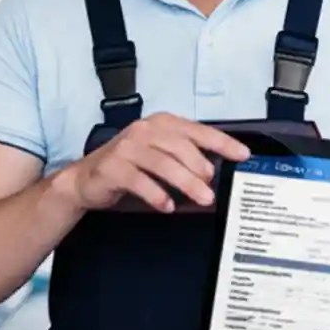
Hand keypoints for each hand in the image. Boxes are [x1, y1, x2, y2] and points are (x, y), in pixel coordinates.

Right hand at [61, 112, 250, 212]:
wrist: (87, 179)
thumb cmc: (130, 166)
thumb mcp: (159, 156)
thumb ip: (184, 158)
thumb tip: (216, 172)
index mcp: (162, 124)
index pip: (198, 130)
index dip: (222, 142)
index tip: (243, 155)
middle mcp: (145, 130)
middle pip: (181, 147)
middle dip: (201, 168)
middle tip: (213, 186)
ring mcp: (127, 148)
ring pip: (164, 163)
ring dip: (186, 183)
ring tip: (203, 198)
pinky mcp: (113, 167)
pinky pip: (140, 180)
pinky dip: (157, 194)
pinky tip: (168, 206)